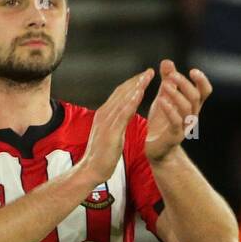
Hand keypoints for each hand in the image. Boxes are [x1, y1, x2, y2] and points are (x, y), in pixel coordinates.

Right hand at [81, 69, 153, 184]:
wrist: (91, 170)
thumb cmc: (102, 156)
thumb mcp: (111, 133)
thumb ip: (118, 121)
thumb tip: (127, 112)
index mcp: (104, 114)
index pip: (119, 94)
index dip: (132, 84)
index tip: (144, 77)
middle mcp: (104, 113)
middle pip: (122, 92)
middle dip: (136, 80)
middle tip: (149, 71)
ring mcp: (107, 121)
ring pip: (123, 99)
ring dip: (136, 86)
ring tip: (147, 77)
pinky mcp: (111, 130)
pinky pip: (123, 112)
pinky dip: (132, 101)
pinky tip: (140, 93)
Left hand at [145, 60, 211, 162]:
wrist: (156, 149)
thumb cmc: (161, 122)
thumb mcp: (163, 98)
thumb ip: (167, 81)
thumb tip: (167, 61)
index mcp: (193, 106)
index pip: (205, 91)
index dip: (202, 80)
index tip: (192, 71)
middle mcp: (192, 116)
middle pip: (195, 97)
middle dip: (184, 84)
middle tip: (171, 76)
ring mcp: (185, 127)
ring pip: (186, 108)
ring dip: (176, 94)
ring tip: (165, 85)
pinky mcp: (174, 136)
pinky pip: (175, 122)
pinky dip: (169, 109)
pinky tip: (161, 100)